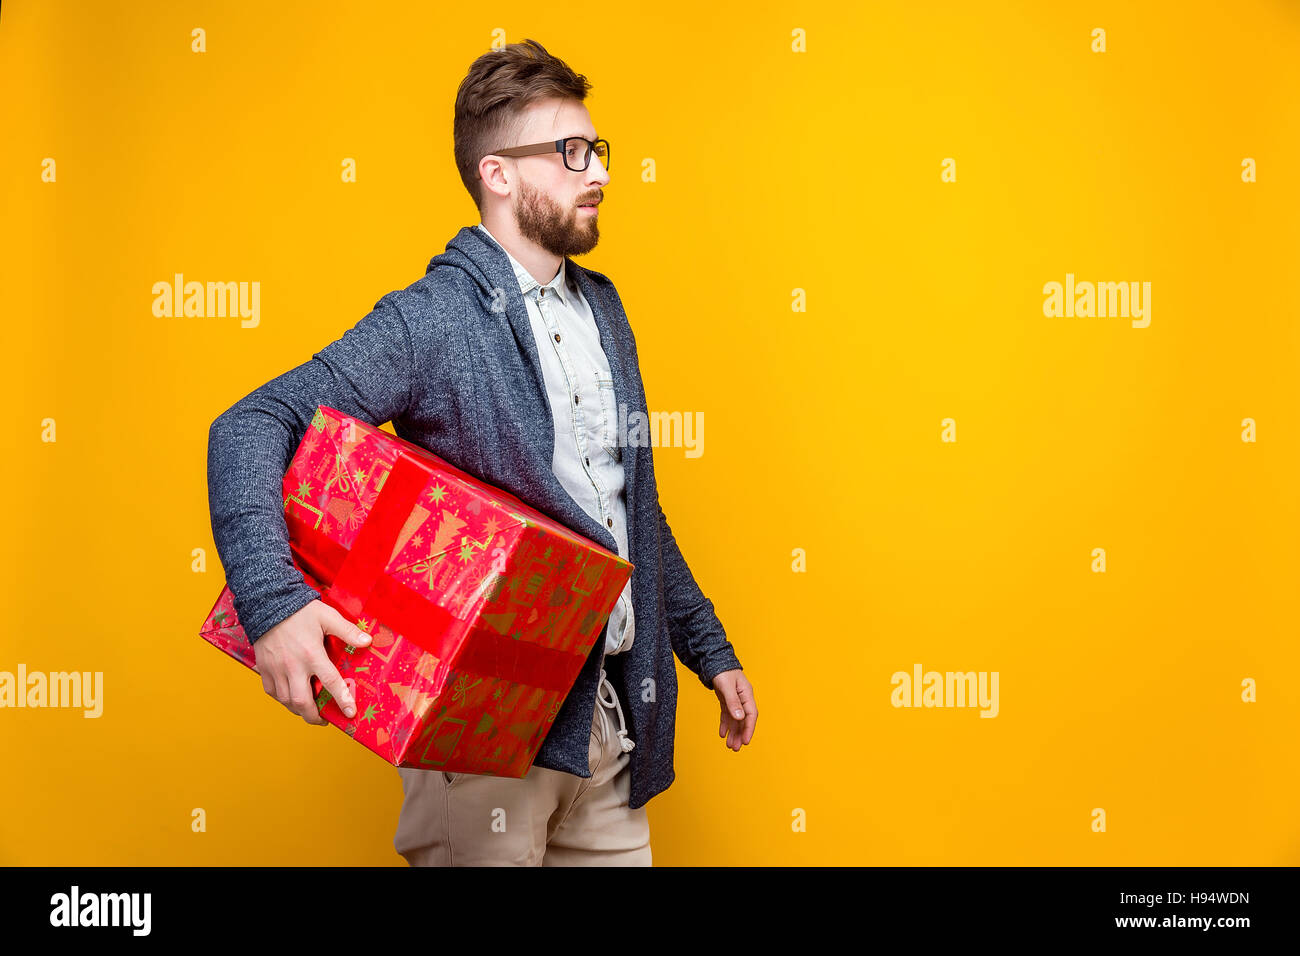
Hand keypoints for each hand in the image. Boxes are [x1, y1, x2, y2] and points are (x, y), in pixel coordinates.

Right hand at [250, 599, 371, 725]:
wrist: (267, 603)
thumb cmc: (300, 611)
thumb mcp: (328, 616)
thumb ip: (347, 631)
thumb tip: (368, 641)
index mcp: (312, 654)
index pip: (330, 682)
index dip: (342, 700)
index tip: (350, 713)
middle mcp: (293, 666)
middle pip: (303, 702)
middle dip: (315, 716)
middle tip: (324, 720)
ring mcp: (276, 669)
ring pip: (286, 701)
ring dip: (299, 710)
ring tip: (310, 711)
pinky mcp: (263, 669)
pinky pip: (272, 692)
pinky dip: (282, 699)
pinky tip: (291, 698)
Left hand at [711, 669, 755, 751]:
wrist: (713, 660)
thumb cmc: (722, 671)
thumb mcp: (727, 687)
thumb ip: (733, 702)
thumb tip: (740, 718)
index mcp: (746, 694)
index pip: (751, 715)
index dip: (749, 729)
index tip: (745, 741)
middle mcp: (742, 698)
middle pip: (743, 720)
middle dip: (740, 735)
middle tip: (735, 748)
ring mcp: (735, 700)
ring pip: (735, 720)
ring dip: (733, 733)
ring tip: (729, 745)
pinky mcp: (727, 700)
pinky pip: (727, 715)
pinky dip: (725, 725)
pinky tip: (723, 734)